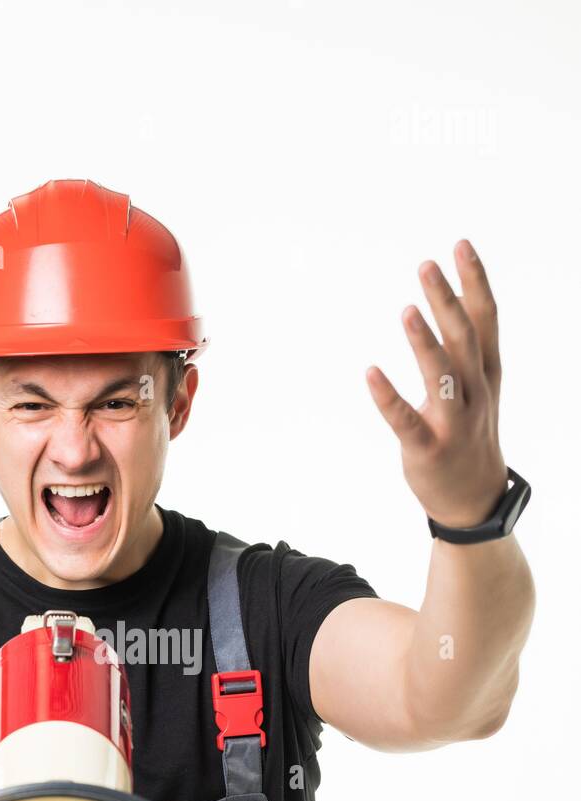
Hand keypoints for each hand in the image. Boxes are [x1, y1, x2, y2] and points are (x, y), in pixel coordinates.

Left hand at [366, 240, 507, 529]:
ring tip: (407, 309)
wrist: (474, 499)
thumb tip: (453, 298)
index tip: (460, 245)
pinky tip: (370, 373)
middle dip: (446, 300)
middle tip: (426, 265)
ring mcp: (453, 423)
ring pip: (443, 377)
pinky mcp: (427, 449)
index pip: (486, 319)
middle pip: (464, 339)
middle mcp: (475, 394)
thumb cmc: (470, 433)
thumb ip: (468, 345)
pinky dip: (388, 397)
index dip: (474, 281)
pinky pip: (406, 422)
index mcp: (486, 373)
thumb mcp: (480, 386)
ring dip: (425, 343)